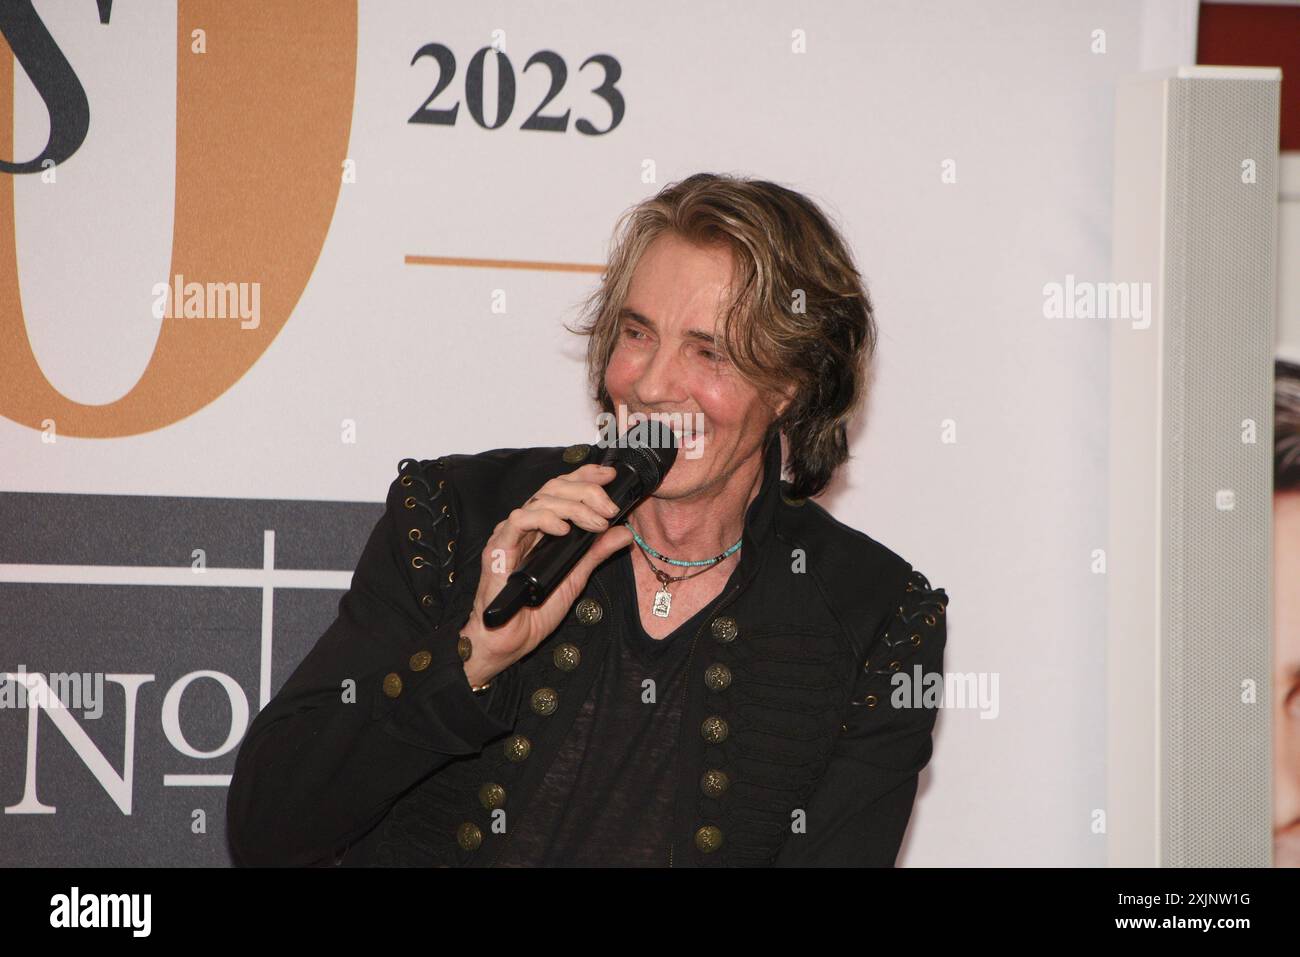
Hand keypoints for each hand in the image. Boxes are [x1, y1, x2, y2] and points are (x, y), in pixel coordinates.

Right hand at [460, 463, 633, 684]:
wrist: (511, 639)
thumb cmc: (536, 610)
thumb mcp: (577, 576)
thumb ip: (597, 552)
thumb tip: (625, 532)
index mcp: (543, 527)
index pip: (563, 489)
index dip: (585, 477)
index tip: (610, 476)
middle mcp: (527, 525)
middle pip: (555, 488)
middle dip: (587, 491)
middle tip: (609, 507)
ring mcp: (512, 533)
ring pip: (541, 499)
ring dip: (574, 507)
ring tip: (596, 523)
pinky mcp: (500, 545)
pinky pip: (520, 520)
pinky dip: (544, 519)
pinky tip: (563, 529)